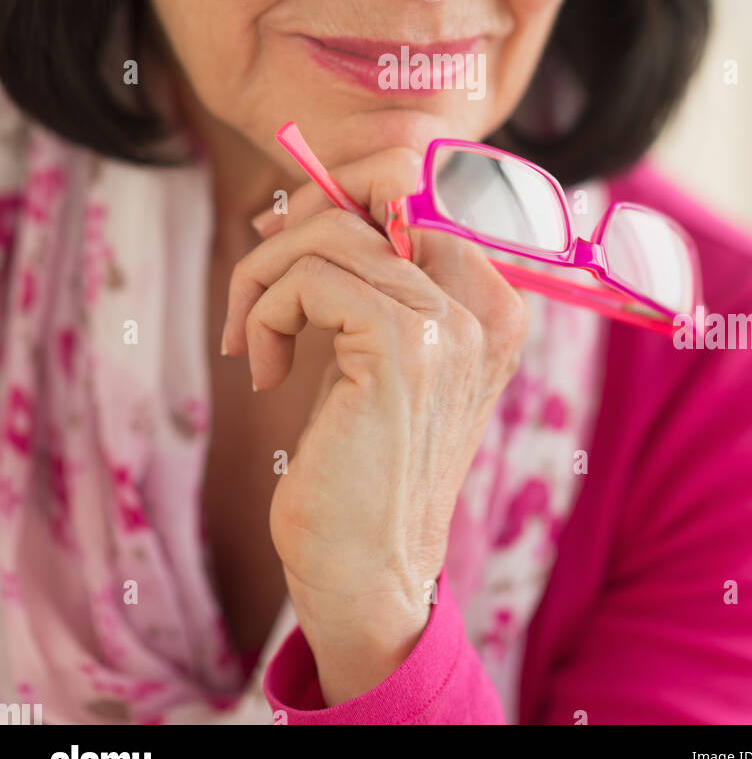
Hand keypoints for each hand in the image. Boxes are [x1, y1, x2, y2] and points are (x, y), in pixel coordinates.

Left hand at [221, 146, 530, 701]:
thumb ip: (372, 278)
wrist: (369, 574)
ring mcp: (452, 325)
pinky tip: (265, 370)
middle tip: (256, 280)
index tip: (286, 233)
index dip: (346, 189)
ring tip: (251, 337)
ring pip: (331, 231)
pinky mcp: (403, 348)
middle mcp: (486, 306)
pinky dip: (264, 312)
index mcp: (493, 303)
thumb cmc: (361, 464)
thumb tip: (308, 200)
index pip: (427, 184)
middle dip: (298, 222)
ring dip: (265, 276)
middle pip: (383, 186)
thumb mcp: (376, 355)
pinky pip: (308, 277)